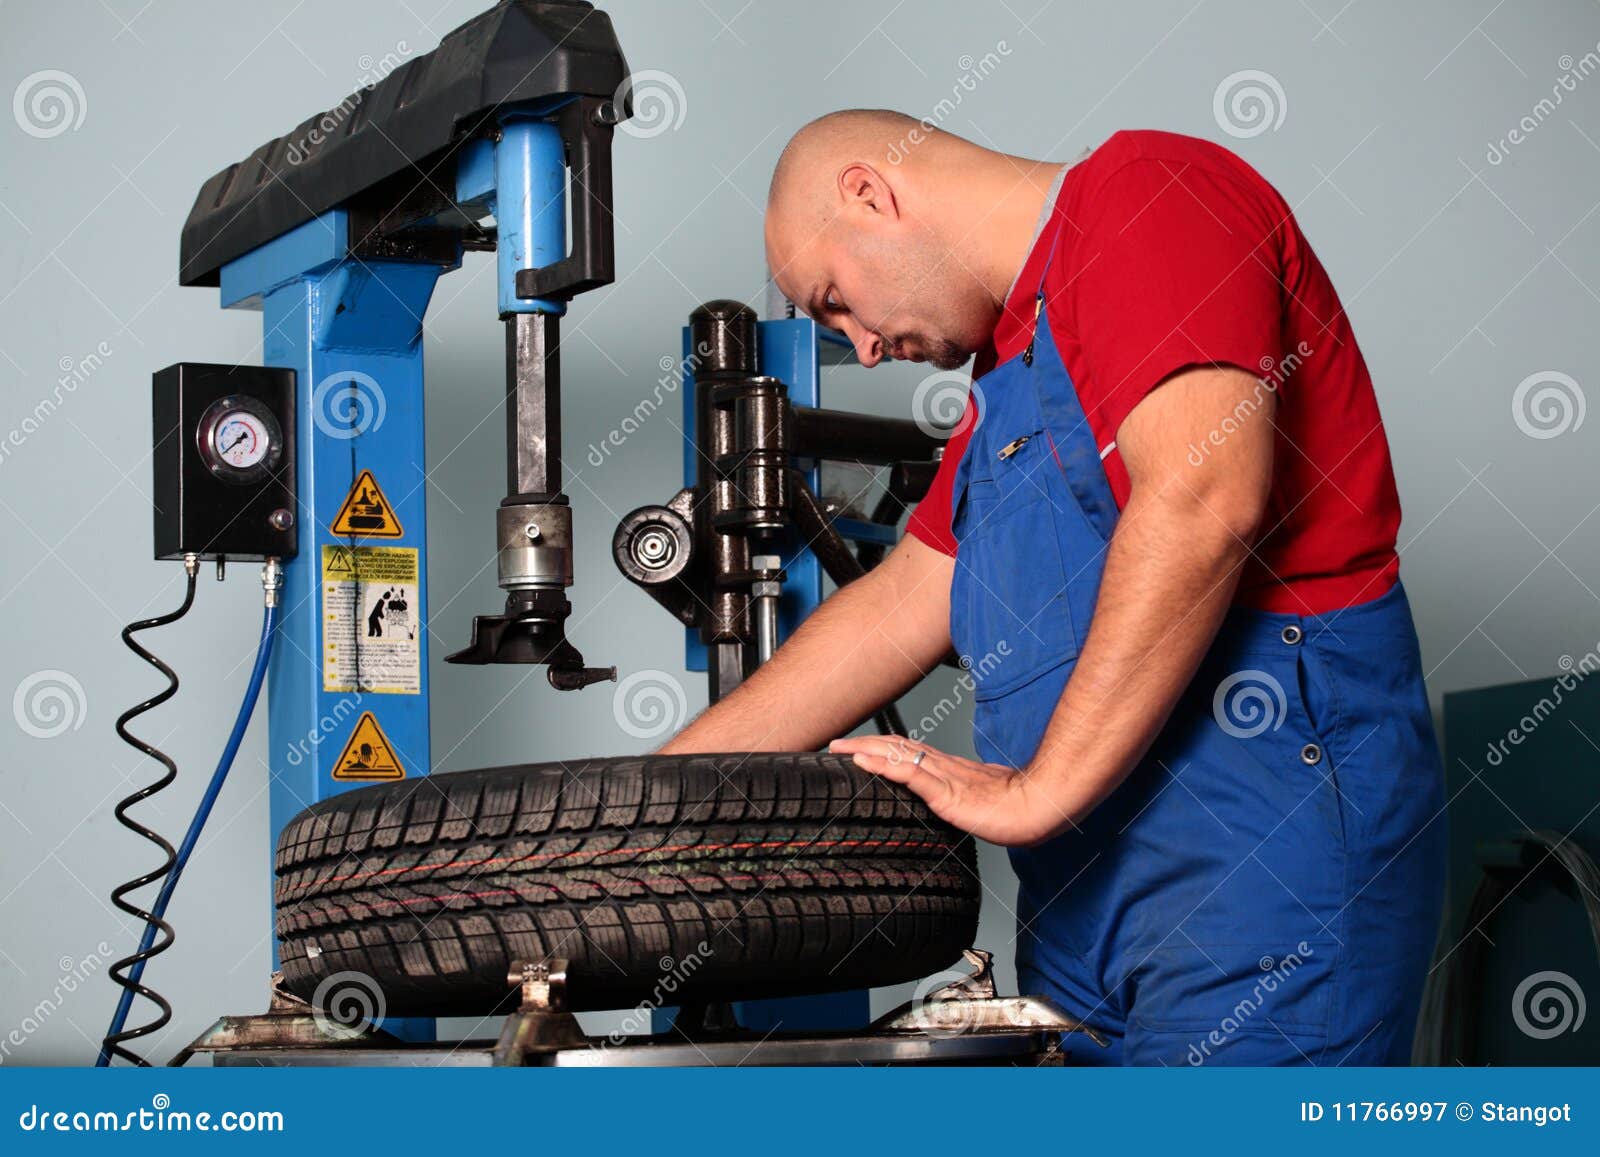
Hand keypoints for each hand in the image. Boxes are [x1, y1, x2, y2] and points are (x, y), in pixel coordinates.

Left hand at [828, 735, 1069, 847]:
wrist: (1038, 810)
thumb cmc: (1018, 809)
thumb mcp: (980, 801)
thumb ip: (961, 798)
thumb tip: (951, 803)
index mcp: (949, 770)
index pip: (907, 752)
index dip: (879, 748)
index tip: (855, 749)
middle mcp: (943, 767)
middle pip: (895, 748)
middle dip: (862, 745)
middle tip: (834, 745)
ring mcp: (944, 777)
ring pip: (897, 756)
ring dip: (864, 751)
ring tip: (840, 749)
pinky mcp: (947, 791)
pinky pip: (910, 774)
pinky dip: (884, 765)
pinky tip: (865, 762)